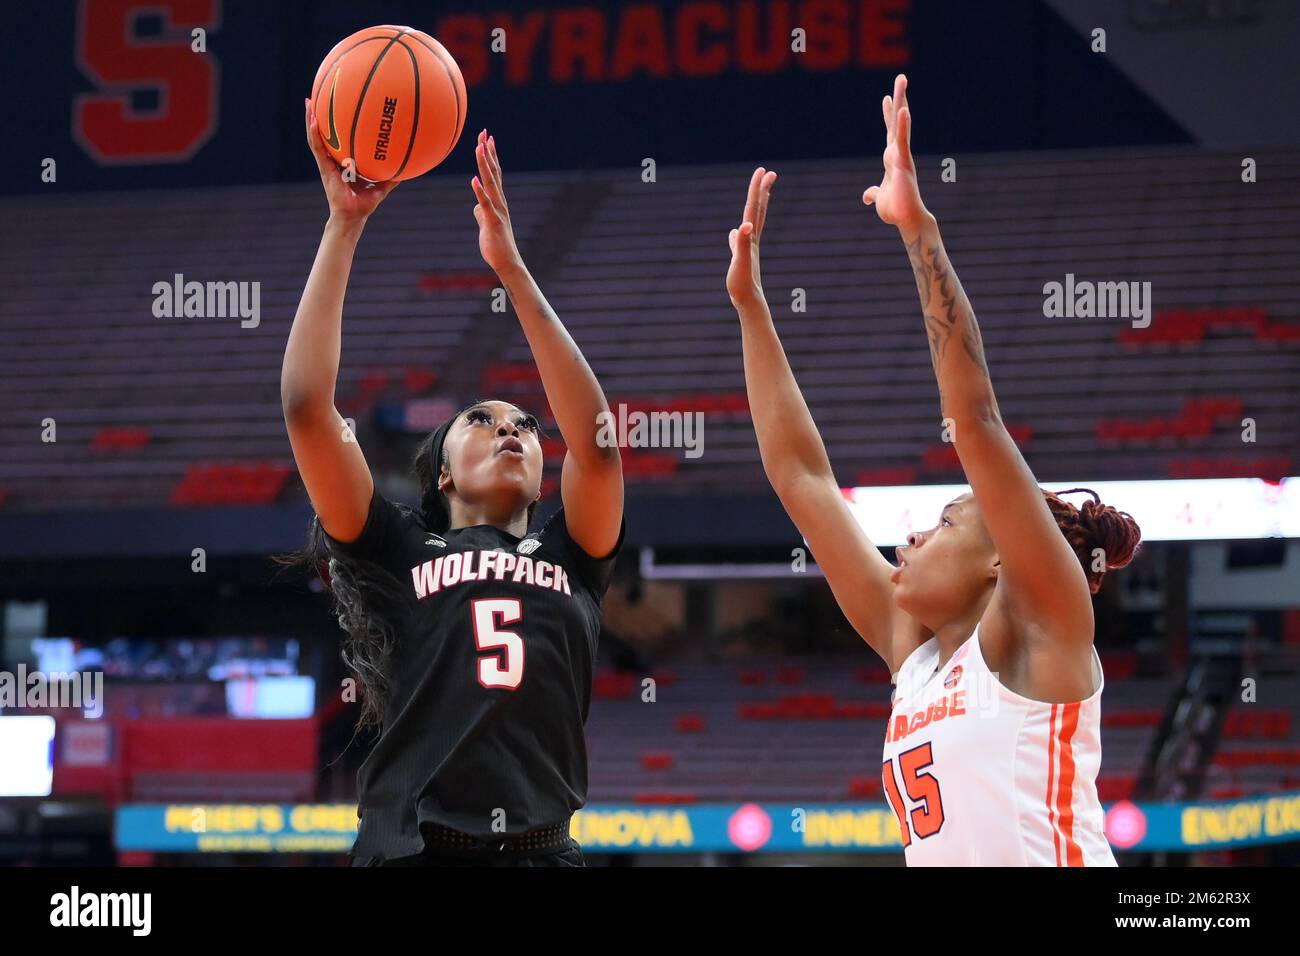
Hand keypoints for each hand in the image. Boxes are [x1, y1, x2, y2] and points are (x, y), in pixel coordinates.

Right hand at [305, 98, 397, 223]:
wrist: (353, 217)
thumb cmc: (364, 204)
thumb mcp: (381, 186)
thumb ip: (392, 175)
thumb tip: (407, 166)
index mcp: (342, 162)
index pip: (337, 139)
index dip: (334, 124)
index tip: (334, 107)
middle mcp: (332, 160)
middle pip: (323, 133)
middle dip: (318, 115)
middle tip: (315, 97)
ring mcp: (326, 164)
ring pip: (315, 138)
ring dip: (310, 120)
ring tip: (308, 102)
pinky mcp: (324, 169)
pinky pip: (318, 149)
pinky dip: (314, 135)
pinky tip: (314, 122)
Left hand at [471, 130, 522, 273]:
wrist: (506, 262)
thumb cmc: (496, 244)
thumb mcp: (485, 224)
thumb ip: (481, 213)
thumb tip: (476, 206)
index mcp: (497, 201)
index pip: (493, 173)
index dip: (490, 155)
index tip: (486, 138)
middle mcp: (499, 202)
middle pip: (493, 172)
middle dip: (488, 152)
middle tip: (484, 133)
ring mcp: (497, 210)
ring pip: (490, 184)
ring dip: (484, 165)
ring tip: (479, 148)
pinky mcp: (493, 221)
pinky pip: (485, 204)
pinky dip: (480, 191)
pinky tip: (474, 180)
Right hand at [726, 167, 777, 309]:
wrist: (749, 303)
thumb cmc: (743, 286)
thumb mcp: (741, 263)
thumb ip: (741, 244)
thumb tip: (743, 226)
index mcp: (750, 238)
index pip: (752, 208)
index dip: (756, 189)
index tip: (762, 170)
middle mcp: (752, 241)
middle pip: (757, 211)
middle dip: (761, 191)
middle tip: (768, 172)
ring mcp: (748, 250)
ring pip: (752, 222)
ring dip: (754, 207)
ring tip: (757, 196)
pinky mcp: (742, 260)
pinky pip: (740, 241)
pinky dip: (738, 233)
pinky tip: (735, 232)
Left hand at [862, 74, 929, 232]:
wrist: (907, 220)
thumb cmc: (896, 210)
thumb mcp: (879, 198)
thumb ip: (874, 193)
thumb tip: (867, 195)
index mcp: (892, 159)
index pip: (890, 132)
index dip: (888, 115)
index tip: (886, 98)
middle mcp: (898, 153)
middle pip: (897, 121)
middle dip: (899, 98)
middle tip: (901, 78)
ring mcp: (902, 155)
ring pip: (901, 123)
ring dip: (902, 101)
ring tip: (902, 81)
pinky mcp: (904, 162)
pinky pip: (902, 140)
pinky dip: (902, 125)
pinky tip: (903, 109)